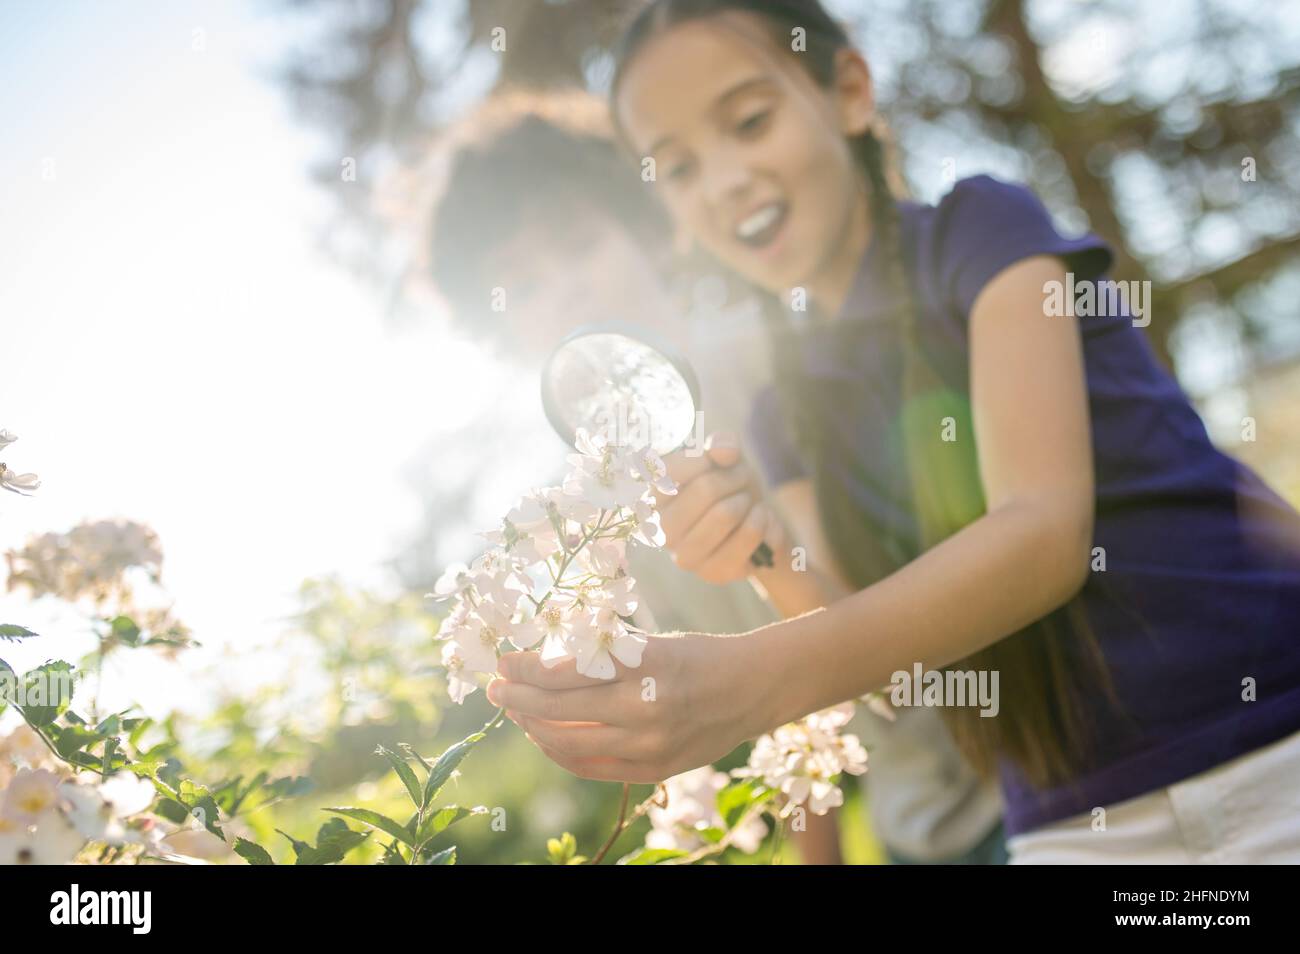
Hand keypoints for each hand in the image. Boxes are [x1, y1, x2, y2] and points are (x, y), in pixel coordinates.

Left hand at [486, 632, 765, 783]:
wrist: (751, 690)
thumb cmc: (697, 657)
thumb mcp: (652, 642)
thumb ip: (603, 654)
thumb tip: (541, 661)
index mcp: (643, 665)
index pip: (565, 671)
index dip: (526, 668)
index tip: (505, 661)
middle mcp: (645, 708)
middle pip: (559, 708)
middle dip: (518, 697)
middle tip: (497, 686)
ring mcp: (650, 745)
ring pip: (569, 741)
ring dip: (533, 726)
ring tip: (515, 711)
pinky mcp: (654, 770)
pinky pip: (592, 767)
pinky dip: (561, 752)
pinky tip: (543, 737)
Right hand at [659, 432, 787, 585]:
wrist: (755, 526)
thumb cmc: (731, 486)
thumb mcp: (727, 457)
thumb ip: (722, 444)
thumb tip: (723, 450)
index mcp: (652, 499)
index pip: (668, 471)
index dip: (702, 458)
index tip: (717, 459)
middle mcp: (661, 530)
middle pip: (706, 489)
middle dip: (734, 477)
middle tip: (741, 480)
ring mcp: (685, 556)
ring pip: (726, 513)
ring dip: (748, 499)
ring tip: (748, 501)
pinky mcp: (713, 573)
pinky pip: (749, 534)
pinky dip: (763, 519)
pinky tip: (759, 519)